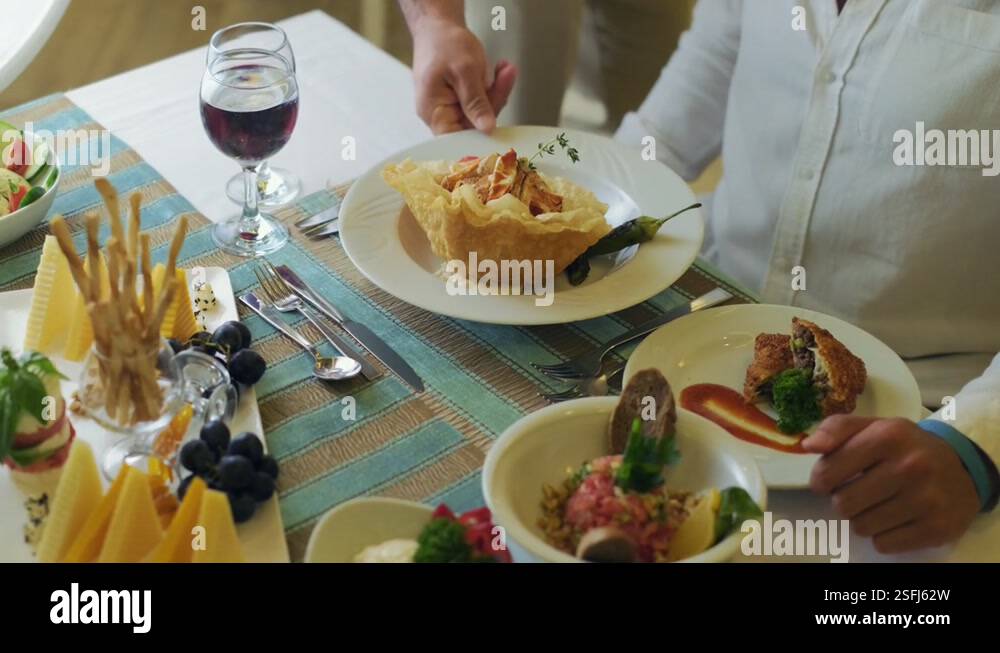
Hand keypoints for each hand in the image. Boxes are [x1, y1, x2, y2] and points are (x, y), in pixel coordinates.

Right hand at [411, 17, 517, 133]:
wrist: (438, 26)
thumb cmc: (444, 43)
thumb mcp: (464, 70)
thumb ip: (476, 101)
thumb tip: (487, 128)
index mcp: (434, 112)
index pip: (457, 140)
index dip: (479, 138)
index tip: (500, 125)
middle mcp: (440, 115)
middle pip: (473, 125)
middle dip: (494, 101)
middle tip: (507, 76)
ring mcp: (451, 109)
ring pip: (481, 113)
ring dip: (497, 91)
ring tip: (505, 69)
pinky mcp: (461, 101)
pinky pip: (481, 102)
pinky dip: (493, 87)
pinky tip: (500, 71)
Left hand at [803, 415, 978, 553]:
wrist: (962, 467)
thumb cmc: (904, 446)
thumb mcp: (873, 427)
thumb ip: (836, 429)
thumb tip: (809, 445)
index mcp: (888, 436)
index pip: (827, 472)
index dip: (821, 480)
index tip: (829, 480)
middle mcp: (910, 466)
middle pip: (842, 504)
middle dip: (843, 500)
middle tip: (860, 491)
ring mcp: (926, 499)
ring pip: (861, 527)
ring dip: (863, 518)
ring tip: (879, 503)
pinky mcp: (936, 528)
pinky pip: (883, 544)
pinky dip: (883, 535)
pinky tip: (896, 518)